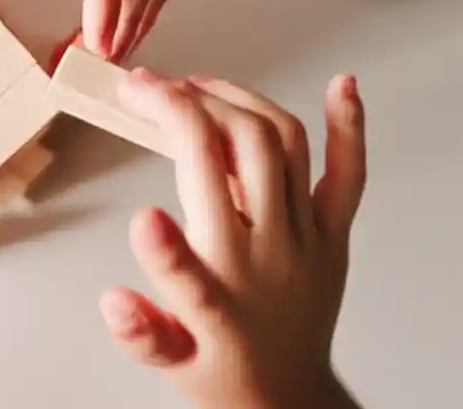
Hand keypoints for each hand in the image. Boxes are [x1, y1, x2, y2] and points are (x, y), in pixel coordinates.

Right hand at [101, 70, 365, 408]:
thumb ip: (141, 332)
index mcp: (219, 305)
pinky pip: (348, 174)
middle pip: (237, 160)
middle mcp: (266, 261)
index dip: (164, 252)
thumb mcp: (168, 361)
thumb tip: (113, 303)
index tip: (142, 218)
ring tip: (193, 84)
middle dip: (185, 109)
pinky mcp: (332, 233)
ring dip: (235, 100)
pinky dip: (349, 126)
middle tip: (142, 88)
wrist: (285, 392)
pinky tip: (344, 87)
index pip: (187, 276)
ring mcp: (304, 238)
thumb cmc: (220, 366)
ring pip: (280, 145)